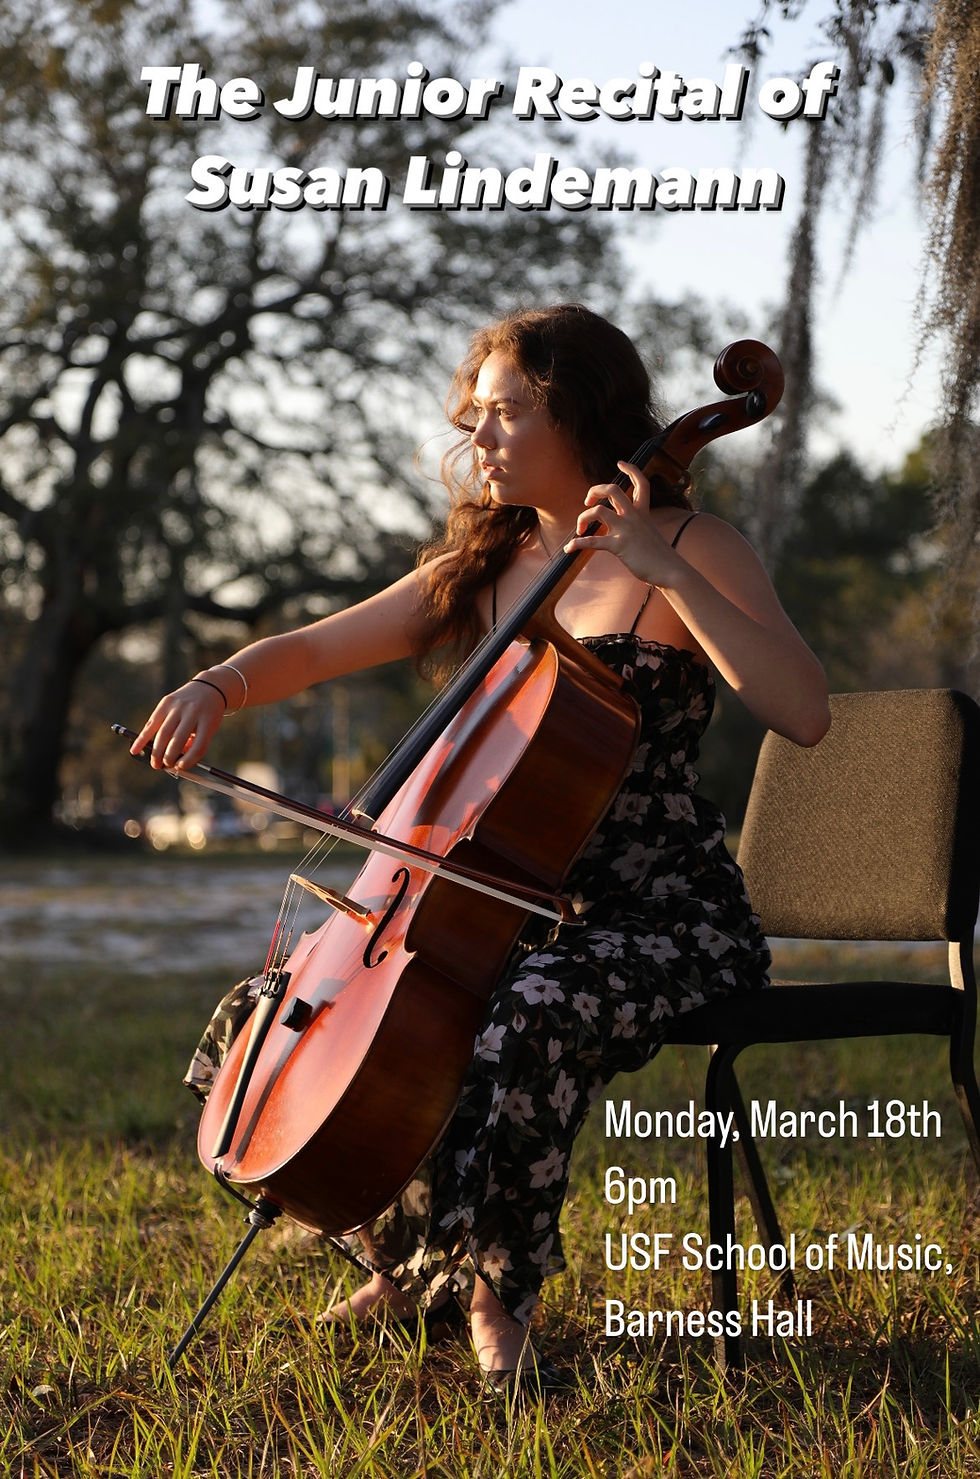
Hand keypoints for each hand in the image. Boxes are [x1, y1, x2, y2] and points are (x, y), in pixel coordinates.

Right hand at [129, 680, 224, 770]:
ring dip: (157, 752)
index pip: (199, 745)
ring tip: (155, 764)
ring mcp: (178, 706)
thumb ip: (195, 744)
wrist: (208, 687)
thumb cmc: (208, 715)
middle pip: (177, 739)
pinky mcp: (165, 703)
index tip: (181, 768)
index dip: (189, 760)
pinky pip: (151, 723)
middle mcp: (192, 711)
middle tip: (165, 766)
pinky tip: (135, 750)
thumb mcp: (209, 729)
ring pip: (163, 733)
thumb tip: (176, 763)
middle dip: (169, 757)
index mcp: (208, 720)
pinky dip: (142, 738)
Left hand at [564, 462, 683, 587]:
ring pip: (598, 511)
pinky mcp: (619, 546)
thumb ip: (637, 528)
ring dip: (583, 518)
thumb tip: (623, 532)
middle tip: (588, 501)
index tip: (621, 463)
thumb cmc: (660, 557)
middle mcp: (634, 517)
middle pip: (613, 490)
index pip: (641, 483)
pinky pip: (592, 542)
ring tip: (580, 530)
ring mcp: (626, 530)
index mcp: (643, 513)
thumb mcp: (650, 535)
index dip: (631, 470)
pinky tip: (569, 549)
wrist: (670, 570)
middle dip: (595, 490)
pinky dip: (576, 544)